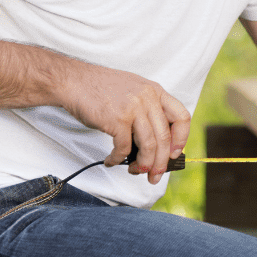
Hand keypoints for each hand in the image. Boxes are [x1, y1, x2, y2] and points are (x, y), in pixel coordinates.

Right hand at [60, 62, 190, 184]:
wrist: (74, 80)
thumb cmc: (102, 89)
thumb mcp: (135, 90)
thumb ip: (149, 109)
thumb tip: (158, 142)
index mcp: (156, 92)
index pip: (182, 117)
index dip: (181, 139)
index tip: (173, 154)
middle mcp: (148, 99)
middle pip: (164, 137)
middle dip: (161, 162)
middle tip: (155, 175)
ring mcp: (133, 108)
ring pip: (149, 145)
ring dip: (144, 164)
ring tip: (136, 171)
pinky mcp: (117, 120)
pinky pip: (123, 148)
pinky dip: (118, 159)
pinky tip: (112, 161)